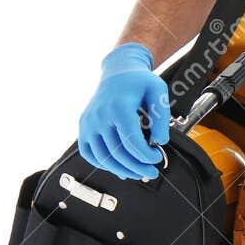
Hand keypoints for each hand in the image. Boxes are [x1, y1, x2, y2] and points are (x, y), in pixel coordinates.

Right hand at [78, 43, 170, 179]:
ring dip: (122, 170)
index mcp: (119, 107)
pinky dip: (103, 164)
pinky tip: (118, 167)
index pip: (132, 142)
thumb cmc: (139, 81)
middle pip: (118, 153)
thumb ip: (161, 117)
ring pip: (103, 158)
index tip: (157, 157)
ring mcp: (89, 123)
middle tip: (151, 172)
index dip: (146, 156)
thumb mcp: (158, 91)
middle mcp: (100, 116)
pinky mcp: (83, 127)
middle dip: (138, 168)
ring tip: (137, 173)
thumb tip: (159, 141)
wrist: (118, 71)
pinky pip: (89, 153)